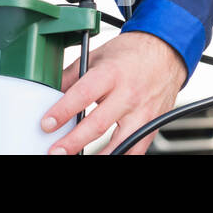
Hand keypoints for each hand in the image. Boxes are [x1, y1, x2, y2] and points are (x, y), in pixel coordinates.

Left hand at [40, 31, 186, 154]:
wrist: (166, 53)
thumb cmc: (130, 53)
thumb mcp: (97, 55)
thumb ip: (73, 75)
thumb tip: (52, 91)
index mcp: (111, 74)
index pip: (83, 94)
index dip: (63, 111)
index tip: (47, 124)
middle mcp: (128, 95)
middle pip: (97, 124)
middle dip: (73, 141)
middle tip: (55, 151)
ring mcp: (143, 113)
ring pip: (119, 143)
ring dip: (97, 156)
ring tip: (76, 159)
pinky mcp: (152, 126)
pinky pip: (136, 150)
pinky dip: (119, 155)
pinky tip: (104, 157)